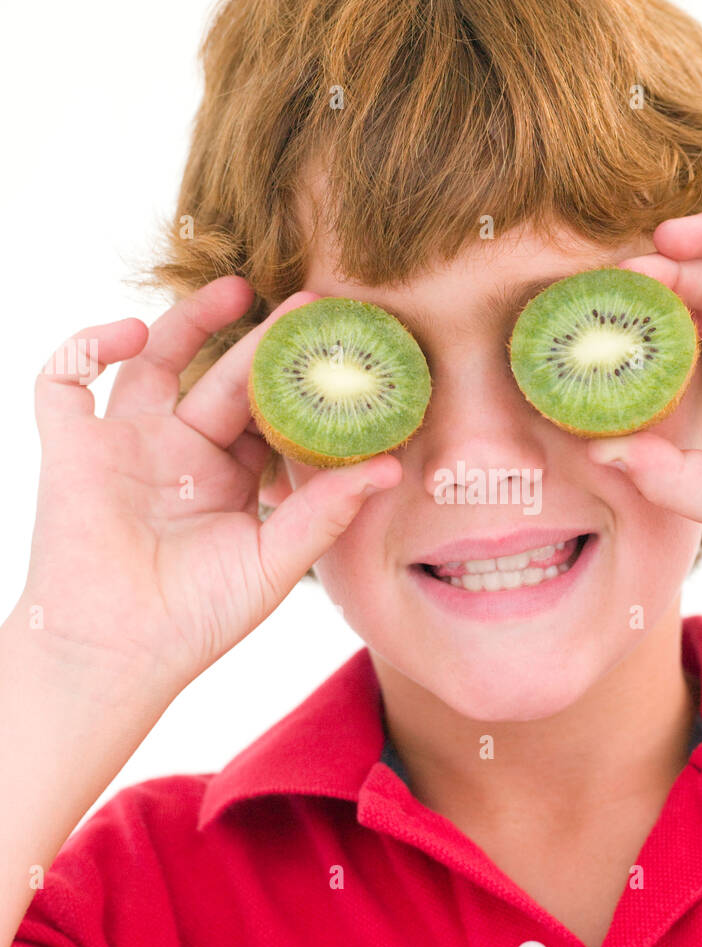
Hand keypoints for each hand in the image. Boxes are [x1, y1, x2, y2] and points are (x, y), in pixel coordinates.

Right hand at [20, 277, 400, 691]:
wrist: (117, 655)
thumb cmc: (196, 621)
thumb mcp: (273, 563)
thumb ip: (324, 512)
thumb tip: (392, 468)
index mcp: (227, 478)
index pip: (267, 413)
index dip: (300, 383)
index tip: (343, 351)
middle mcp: (178, 453)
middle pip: (221, 378)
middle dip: (263, 342)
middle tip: (309, 305)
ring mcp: (124, 445)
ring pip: (153, 361)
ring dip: (189, 321)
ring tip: (238, 291)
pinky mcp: (71, 447)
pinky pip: (64, 378)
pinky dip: (86, 345)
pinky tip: (131, 333)